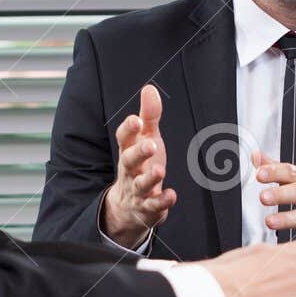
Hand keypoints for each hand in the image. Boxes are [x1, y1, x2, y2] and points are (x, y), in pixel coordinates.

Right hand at [101, 83, 176, 247]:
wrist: (128, 207)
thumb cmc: (140, 165)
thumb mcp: (146, 139)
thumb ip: (149, 116)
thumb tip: (149, 88)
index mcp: (128, 151)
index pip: (123, 139)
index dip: (129, 129)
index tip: (137, 119)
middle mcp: (130, 170)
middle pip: (129, 160)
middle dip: (139, 152)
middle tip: (151, 145)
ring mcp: (137, 190)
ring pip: (141, 184)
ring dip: (150, 177)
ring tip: (159, 170)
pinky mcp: (147, 207)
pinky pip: (153, 206)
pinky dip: (162, 201)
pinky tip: (171, 195)